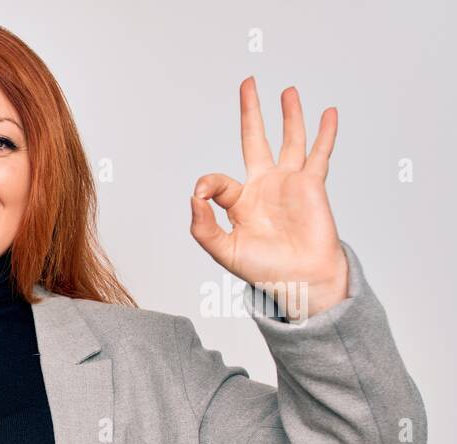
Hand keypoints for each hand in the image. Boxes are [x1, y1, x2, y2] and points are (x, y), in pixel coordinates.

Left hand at [190, 77, 349, 319]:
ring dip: (289, 115)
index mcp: (238, 202)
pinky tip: (328, 112)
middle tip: (248, 83)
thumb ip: (203, 226)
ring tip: (287, 91)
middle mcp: (263, 187)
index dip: (207, 185)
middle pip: (255, 140)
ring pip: (289, 139)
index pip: (217, 181)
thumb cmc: (263, 270)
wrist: (299, 280)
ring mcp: (289, 183)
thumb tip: (194, 196)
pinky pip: (319, 153)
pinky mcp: (312, 184)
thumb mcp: (223, 251)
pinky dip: (325, 133)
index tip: (202, 194)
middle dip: (251, 112)